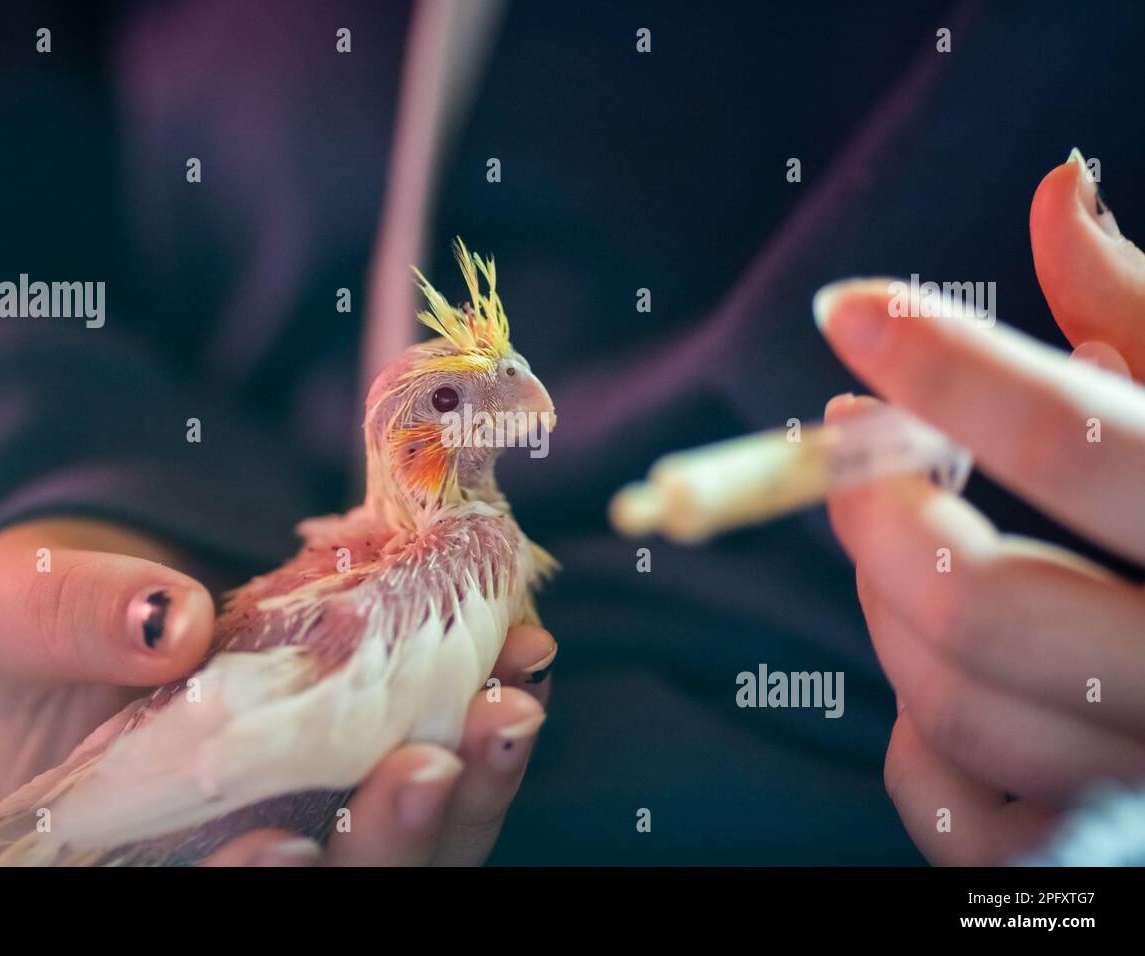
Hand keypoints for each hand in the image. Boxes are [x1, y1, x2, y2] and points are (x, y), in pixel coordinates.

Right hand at [0, 517, 552, 865]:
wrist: (111, 593)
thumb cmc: (44, 621)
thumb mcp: (24, 608)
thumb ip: (79, 621)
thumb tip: (170, 622)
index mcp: (135, 858)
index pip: (199, 898)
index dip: (248, 886)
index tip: (285, 847)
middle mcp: (243, 848)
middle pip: (339, 890)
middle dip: (389, 842)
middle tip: (432, 767)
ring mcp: (322, 810)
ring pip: (413, 844)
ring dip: (470, 785)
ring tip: (508, 703)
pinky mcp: (378, 751)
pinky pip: (447, 762)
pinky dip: (484, 721)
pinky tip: (519, 659)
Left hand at [815, 152, 1144, 864]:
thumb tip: (1055, 192)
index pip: (1089, 449)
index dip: (953, 370)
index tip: (849, 311)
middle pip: (981, 606)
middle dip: (879, 512)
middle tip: (855, 451)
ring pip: (953, 705)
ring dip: (887, 609)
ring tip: (904, 542)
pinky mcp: (1104, 853)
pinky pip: (955, 819)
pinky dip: (914, 741)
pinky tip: (936, 669)